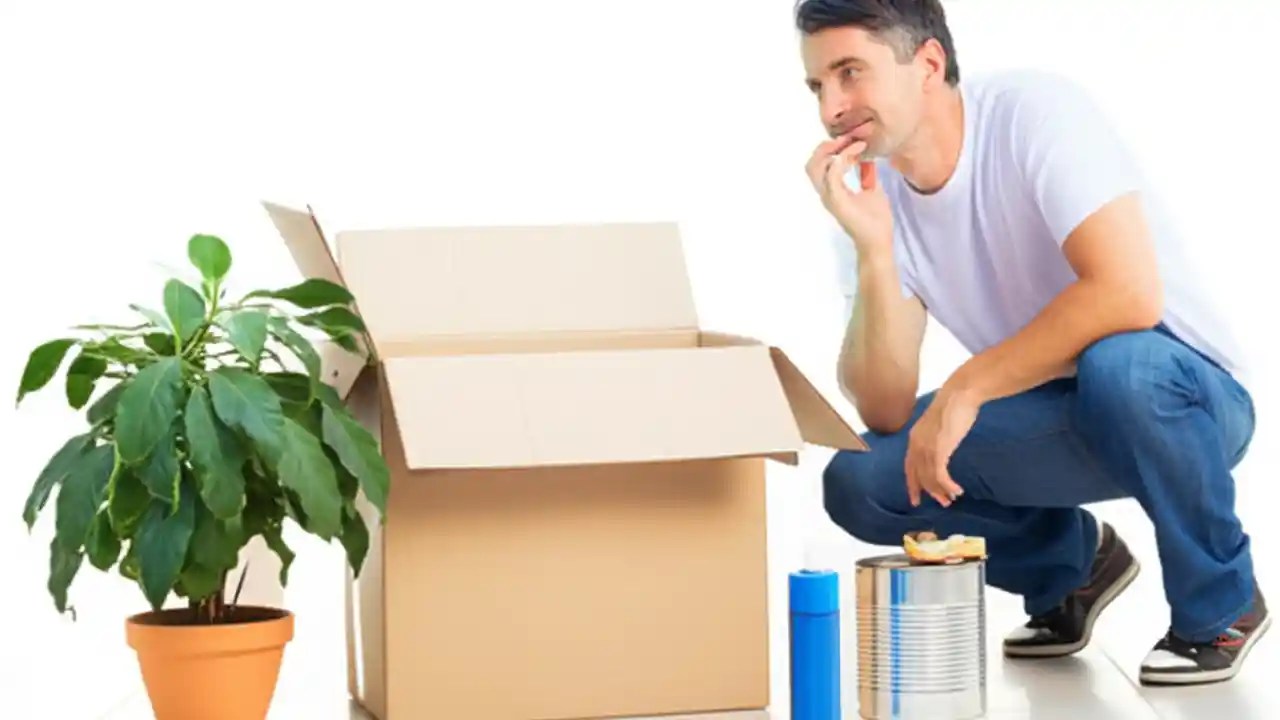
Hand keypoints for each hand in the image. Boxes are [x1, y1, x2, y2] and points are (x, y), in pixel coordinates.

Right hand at [805, 134, 893, 253]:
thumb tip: (867, 157)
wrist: (879, 240)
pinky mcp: (838, 202)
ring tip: (851, 145)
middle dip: (825, 147)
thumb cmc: (875, 219)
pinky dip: (841, 162)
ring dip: (832, 152)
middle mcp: (826, 193)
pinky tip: (855, 156)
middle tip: (845, 139)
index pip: (819, 164)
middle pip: (811, 164)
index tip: (851, 141)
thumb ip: (866, 174)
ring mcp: (830, 198)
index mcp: (832, 190)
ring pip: (815, 168)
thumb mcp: (872, 189)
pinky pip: (831, 177)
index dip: (830, 148)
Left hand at [905, 389, 979, 507]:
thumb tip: (942, 450)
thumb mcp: (938, 425)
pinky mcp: (938, 450)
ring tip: (952, 498)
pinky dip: (947, 486)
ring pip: (929, 479)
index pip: (909, 467)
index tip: (916, 499)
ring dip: (941, 491)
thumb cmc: (954, 406)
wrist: (960, 395)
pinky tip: (956, 490)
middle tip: (942, 502)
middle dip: (930, 492)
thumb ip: (935, 438)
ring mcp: (926, 448)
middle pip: (918, 476)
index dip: (912, 484)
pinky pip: (939, 476)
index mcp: (914, 438)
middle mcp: (916, 445)